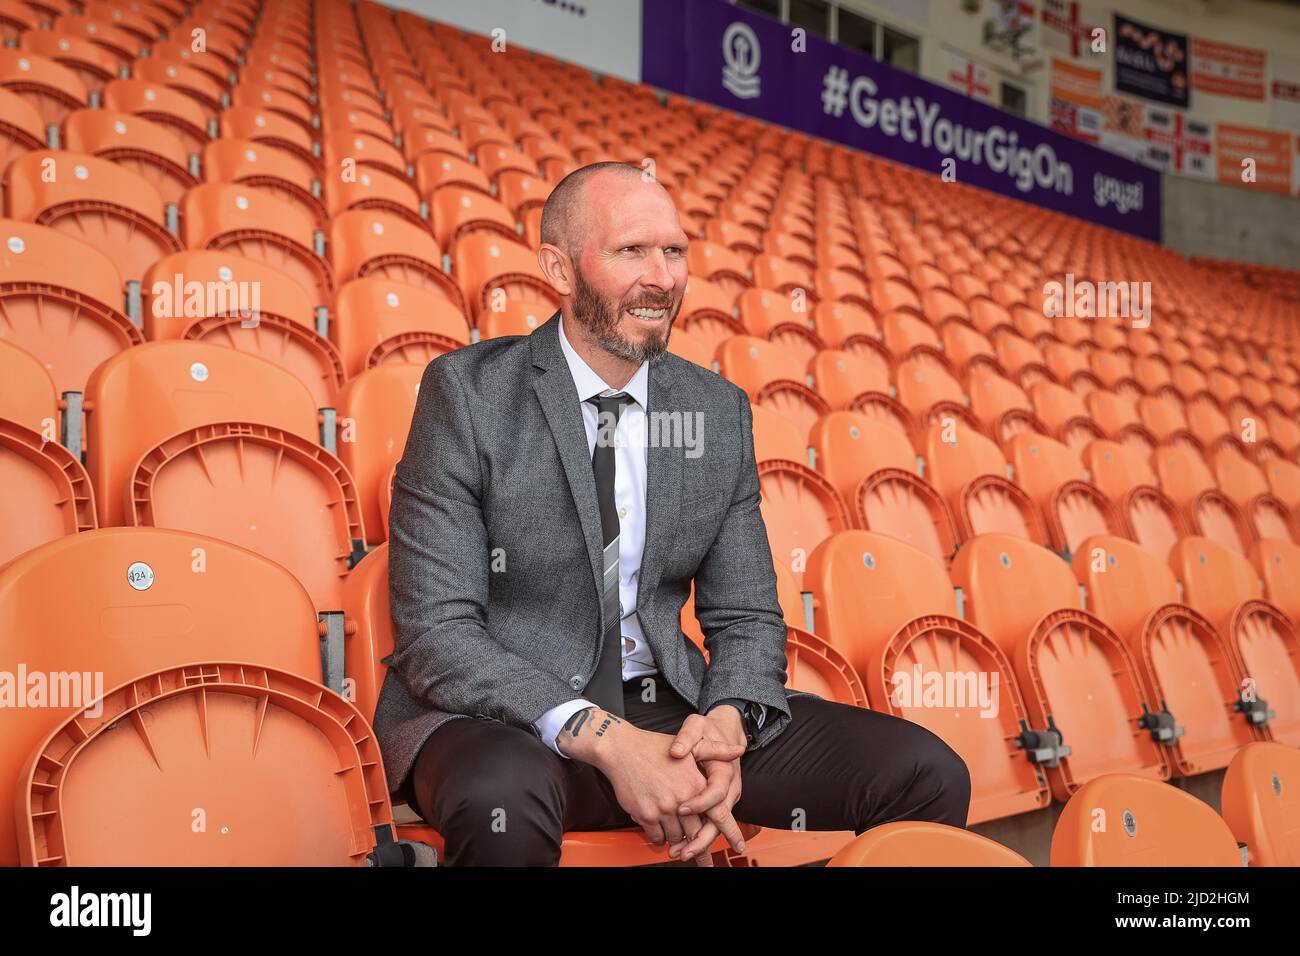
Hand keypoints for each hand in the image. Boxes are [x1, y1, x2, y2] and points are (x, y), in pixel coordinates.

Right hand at [557, 708, 744, 857]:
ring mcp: (662, 808)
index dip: (731, 832)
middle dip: (701, 849)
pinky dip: (661, 838)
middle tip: (705, 862)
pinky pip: (657, 837)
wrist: (622, 749)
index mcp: (696, 784)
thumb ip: (716, 751)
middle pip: (697, 832)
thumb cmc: (655, 747)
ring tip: (678, 839)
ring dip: (678, 841)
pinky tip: (661, 831)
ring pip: (677, 838)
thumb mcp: (690, 745)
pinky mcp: (645, 815)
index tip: (740, 847)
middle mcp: (682, 799)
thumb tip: (739, 750)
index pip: (719, 814)